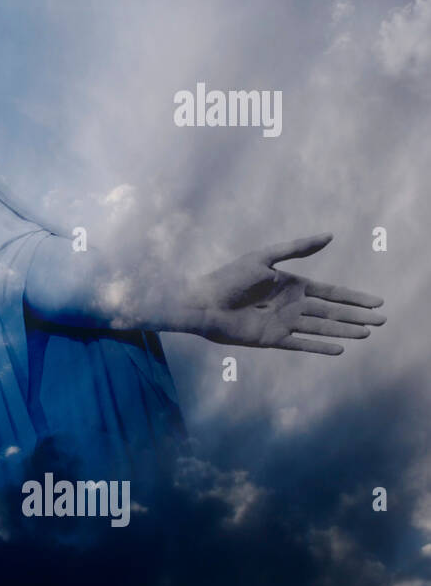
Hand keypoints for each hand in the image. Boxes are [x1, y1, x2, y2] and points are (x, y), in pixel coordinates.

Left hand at [192, 233, 384, 354]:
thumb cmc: (228, 278)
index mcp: (291, 285)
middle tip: (382, 320)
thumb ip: (296, 248)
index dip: (354, 297)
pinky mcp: (272, 339)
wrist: (203, 304)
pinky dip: (319, 347)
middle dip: (356, 315)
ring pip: (321, 328)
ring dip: (344, 330)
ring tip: (368, 333)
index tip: (377, 301)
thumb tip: (330, 235)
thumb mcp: (264, 258)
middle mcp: (291, 305)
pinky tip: (340, 349)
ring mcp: (283, 323)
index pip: (330, 292)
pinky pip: (301, 344)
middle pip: (331, 311)